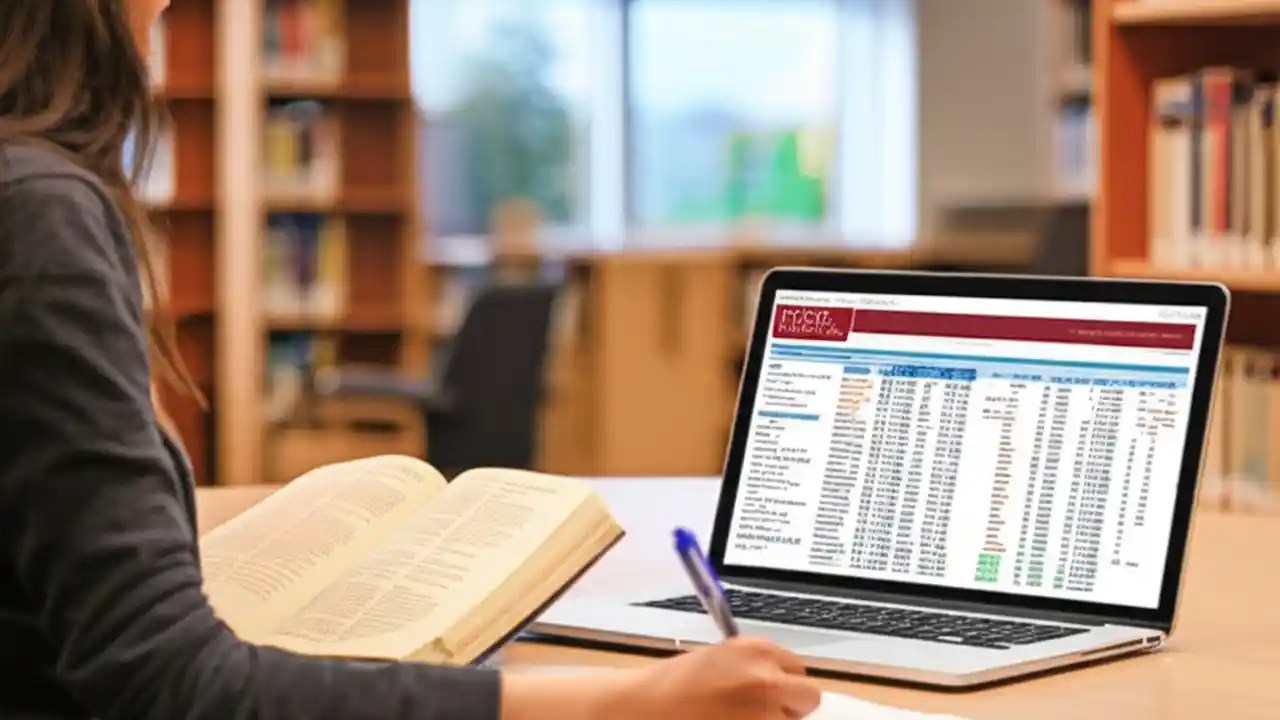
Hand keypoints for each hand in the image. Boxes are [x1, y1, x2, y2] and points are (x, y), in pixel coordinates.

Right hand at [609, 637, 821, 719]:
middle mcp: (765, 677)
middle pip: (808, 697)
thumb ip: (755, 670)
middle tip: (760, 714)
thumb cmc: (672, 686)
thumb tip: (782, 689)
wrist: (643, 707)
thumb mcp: (720, 662)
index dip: (784, 686)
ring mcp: (762, 712)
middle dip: (790, 708)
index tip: (769, 696)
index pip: (798, 670)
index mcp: (756, 650)